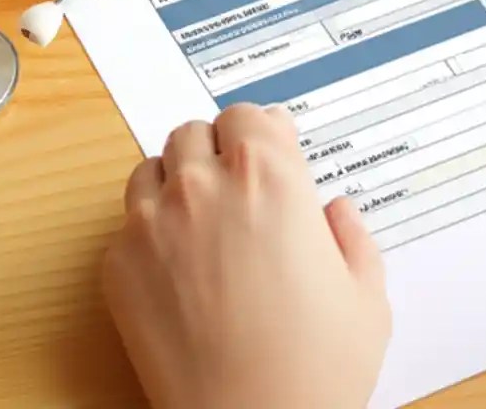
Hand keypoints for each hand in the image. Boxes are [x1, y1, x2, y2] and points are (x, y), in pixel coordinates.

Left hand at [101, 104, 391, 408]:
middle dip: (218, 149)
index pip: (251, 115)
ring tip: (202, 214)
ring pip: (152, 167)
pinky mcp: (119, 267)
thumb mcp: (365, 297)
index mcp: (272, 180)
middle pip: (196, 131)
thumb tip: (337, 215)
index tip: (273, 146)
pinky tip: (178, 263)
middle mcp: (205, 189)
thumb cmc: (312, 369)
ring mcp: (153, 225)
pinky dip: (149, 229)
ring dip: (177, 179)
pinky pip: (128, 223)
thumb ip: (353, 239)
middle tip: (238, 182)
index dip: (265, 132)